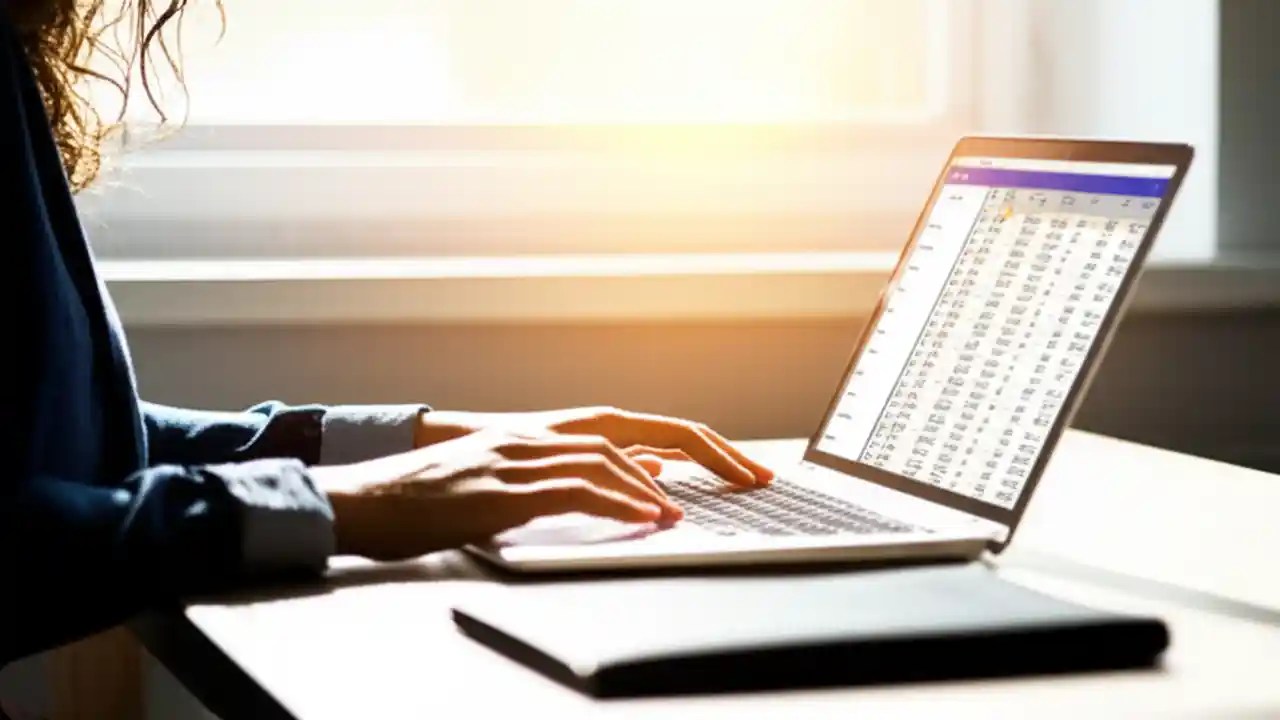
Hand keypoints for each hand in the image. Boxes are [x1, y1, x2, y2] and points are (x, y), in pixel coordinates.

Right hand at [414, 406, 773, 487]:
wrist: (367, 497)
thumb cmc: (440, 495)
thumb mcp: (518, 476)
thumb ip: (582, 470)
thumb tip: (650, 471)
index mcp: (547, 433)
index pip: (639, 427)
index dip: (698, 443)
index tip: (743, 465)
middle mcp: (539, 435)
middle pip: (637, 432)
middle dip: (701, 454)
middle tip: (749, 478)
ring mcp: (518, 457)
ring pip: (604, 455)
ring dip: (654, 484)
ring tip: (689, 511)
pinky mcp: (498, 489)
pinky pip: (569, 487)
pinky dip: (613, 498)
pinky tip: (640, 514)